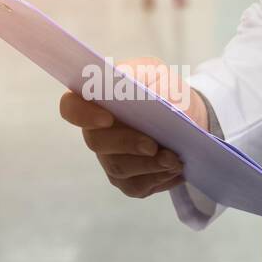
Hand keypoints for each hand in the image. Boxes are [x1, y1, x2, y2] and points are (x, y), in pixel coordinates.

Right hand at [59, 57, 207, 198]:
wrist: (190, 118)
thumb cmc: (166, 91)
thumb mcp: (159, 74)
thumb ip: (144, 79)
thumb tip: (136, 92)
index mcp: (98, 99)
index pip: (71, 107)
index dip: (82, 115)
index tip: (107, 119)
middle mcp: (97, 131)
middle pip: (96, 143)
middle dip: (127, 145)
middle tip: (153, 146)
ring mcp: (109, 158)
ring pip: (118, 168)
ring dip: (149, 165)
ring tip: (174, 160)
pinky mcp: (126, 180)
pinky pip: (135, 186)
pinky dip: (158, 178)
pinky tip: (175, 170)